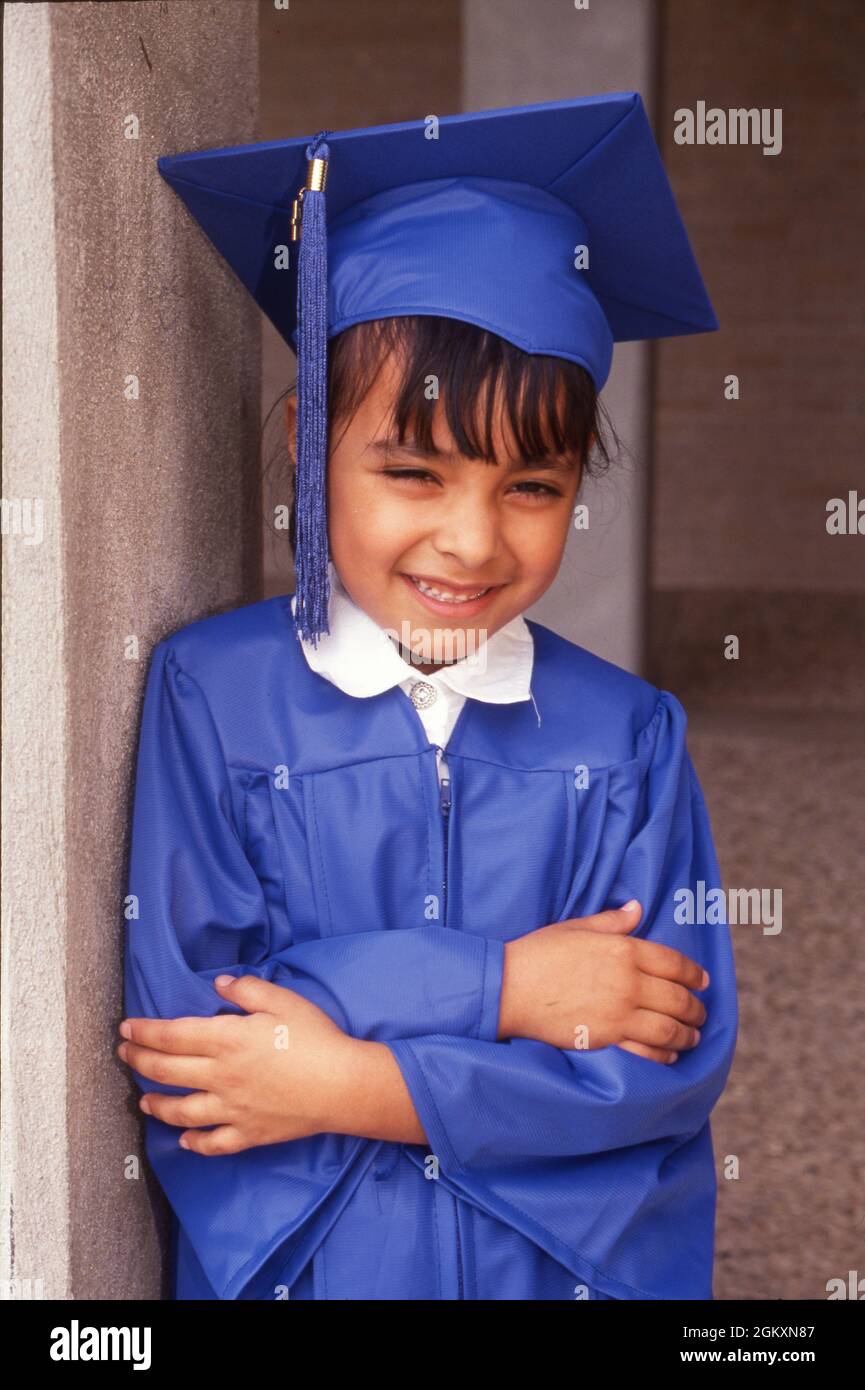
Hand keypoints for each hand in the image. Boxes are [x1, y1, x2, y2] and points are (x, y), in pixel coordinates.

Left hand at [116, 975, 356, 1154]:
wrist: (342, 1086)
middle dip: (138, 1061)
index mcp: (227, 1040)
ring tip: (143, 1100)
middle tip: (124, 1054)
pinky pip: (213, 1143)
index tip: (126, 1028)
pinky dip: (194, 1143)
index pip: (171, 1035)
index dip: (144, 1032)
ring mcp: (231, 1109)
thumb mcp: (284, 1001)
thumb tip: (218, 985)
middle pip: (166, 1070)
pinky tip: (184, 1140)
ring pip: (180, 1111)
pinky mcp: (248, 1133)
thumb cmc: (316, 1038)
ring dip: (156, 1104)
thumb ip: (248, 990)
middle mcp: (221, 1076)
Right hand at [498, 901, 708, 1062]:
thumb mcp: (577, 928)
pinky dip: (664, 1055)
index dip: (694, 974)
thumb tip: (637, 908)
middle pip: (678, 998)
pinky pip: (647, 1051)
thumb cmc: (539, 952)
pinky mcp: (607, 1038)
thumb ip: (612, 921)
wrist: (509, 987)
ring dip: (688, 1034)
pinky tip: (670, 1056)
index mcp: (624, 950)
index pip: (674, 963)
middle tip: (701, 1013)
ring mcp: (620, 1013)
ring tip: (693, 1037)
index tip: (703, 982)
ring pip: (670, 1028)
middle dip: (696, 1008)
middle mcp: (629, 982)